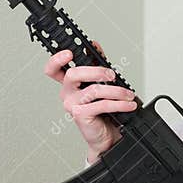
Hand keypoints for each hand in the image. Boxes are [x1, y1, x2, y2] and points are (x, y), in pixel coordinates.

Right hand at [43, 42, 136, 162]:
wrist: (108, 136)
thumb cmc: (104, 112)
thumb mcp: (102, 84)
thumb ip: (97, 64)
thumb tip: (95, 45)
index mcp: (70, 84)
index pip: (53, 69)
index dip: (56, 60)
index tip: (69, 53)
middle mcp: (67, 93)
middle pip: (73, 74)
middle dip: (95, 70)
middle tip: (112, 75)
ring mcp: (72, 105)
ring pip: (93, 90)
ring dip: (116, 91)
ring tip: (128, 95)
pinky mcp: (80, 115)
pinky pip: (101, 104)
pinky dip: (119, 104)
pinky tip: (128, 105)